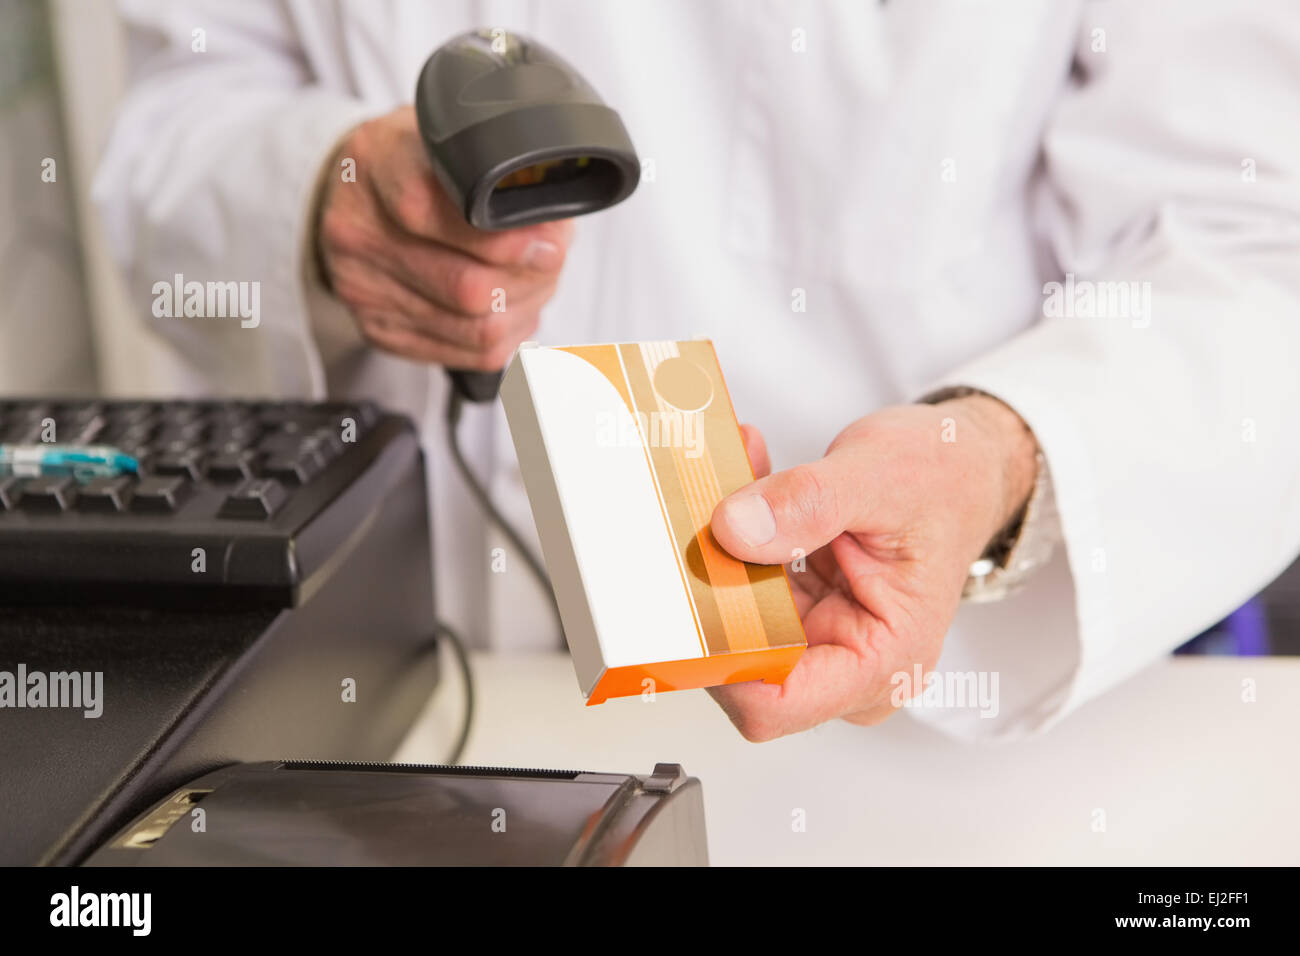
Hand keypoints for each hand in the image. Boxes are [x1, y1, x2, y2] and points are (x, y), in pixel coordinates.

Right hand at [315, 105, 573, 369]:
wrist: (354, 195)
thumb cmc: (417, 164)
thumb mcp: (449, 138)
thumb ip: (499, 171)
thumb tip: (554, 230)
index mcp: (376, 162)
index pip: (436, 214)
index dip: (506, 239)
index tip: (547, 241)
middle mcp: (357, 230)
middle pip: (466, 287)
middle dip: (529, 280)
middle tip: (551, 261)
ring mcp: (363, 288)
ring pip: (476, 328)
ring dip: (524, 310)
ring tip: (537, 284)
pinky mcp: (380, 330)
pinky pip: (468, 354)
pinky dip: (507, 336)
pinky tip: (513, 310)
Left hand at [709, 397, 1038, 740]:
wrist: (959, 464)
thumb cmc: (943, 481)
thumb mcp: (880, 477)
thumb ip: (808, 503)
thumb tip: (735, 530)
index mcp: (884, 658)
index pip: (778, 705)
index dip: (725, 667)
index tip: (694, 604)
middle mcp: (850, 660)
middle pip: (747, 667)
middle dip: (716, 599)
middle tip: (698, 526)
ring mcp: (821, 635)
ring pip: (736, 623)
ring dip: (722, 556)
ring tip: (727, 486)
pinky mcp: (799, 608)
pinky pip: (744, 586)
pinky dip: (737, 536)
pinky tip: (746, 482)